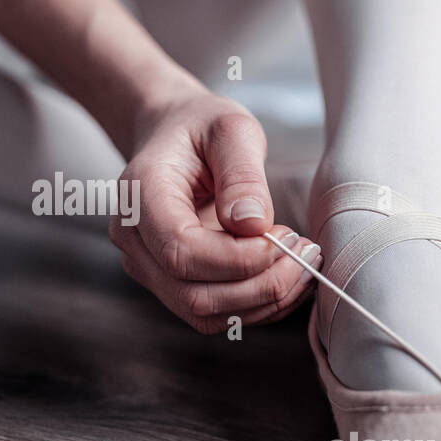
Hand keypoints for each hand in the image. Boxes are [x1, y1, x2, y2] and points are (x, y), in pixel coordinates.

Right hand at [109, 89, 317, 333]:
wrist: (172, 135)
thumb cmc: (200, 127)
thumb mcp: (230, 129)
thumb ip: (242, 176)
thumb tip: (254, 227)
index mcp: (139, 196)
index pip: (181, 251)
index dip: (239, 258)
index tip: (285, 235)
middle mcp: (134, 240)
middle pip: (193, 293)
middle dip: (260, 285)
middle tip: (306, 253)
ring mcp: (148, 267)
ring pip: (203, 313)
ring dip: (263, 301)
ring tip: (304, 265)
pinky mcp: (170, 283)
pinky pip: (212, 313)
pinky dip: (257, 305)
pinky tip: (287, 277)